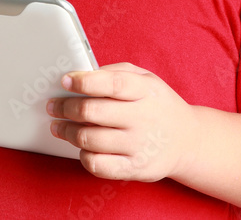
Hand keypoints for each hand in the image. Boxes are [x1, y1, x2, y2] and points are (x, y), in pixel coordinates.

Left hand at [46, 62, 198, 182]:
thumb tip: (81, 74)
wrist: (187, 140)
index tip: (65, 81)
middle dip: (66, 108)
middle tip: (54, 106)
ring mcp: (140, 145)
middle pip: (93, 112)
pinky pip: (98, 165)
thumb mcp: (145, 78)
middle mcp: (144, 118)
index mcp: (146, 90)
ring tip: (59, 126)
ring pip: (90, 139)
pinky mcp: (136, 168)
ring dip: (67, 132)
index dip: (84, 82)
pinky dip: (83, 155)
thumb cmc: (157, 104)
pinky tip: (81, 147)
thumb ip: (115, 72)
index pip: (111, 84)